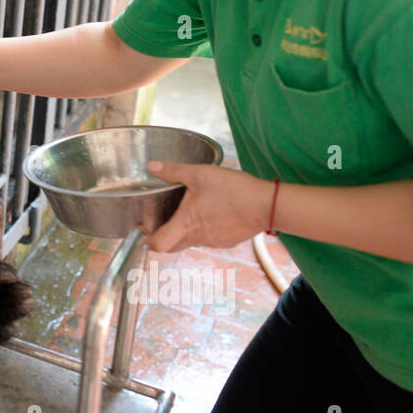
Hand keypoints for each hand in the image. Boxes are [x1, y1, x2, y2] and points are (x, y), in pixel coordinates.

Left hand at [142, 160, 271, 253]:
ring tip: (188, 210)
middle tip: (161, 219)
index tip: (144, 226)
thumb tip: (152, 166)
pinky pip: (209, 238)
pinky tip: (211, 211)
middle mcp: (198, 238)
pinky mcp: (228, 240)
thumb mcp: (200, 174)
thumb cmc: (233, 190)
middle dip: (163, 235)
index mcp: (187, 225)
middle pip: (172, 245)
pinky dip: (204, 228)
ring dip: (185, 230)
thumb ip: (174, 171)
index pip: (158, 245)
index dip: (147, 239)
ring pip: (192, 241)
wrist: (267, 205)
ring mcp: (214, 242)